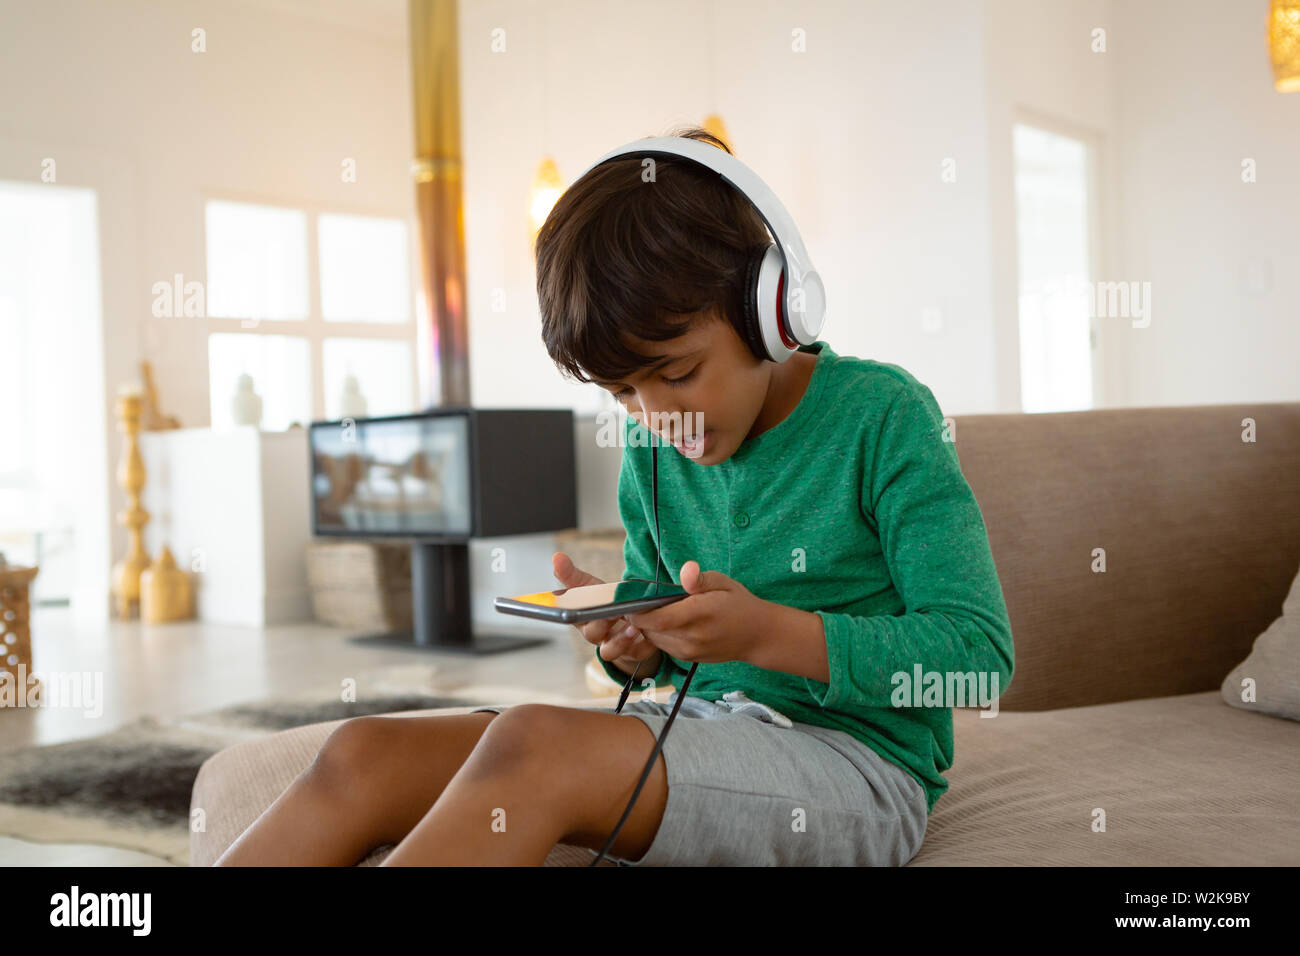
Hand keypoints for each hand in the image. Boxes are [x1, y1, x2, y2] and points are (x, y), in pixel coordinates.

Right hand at [551, 552, 659, 666]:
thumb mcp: (589, 587)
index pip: (570, 614)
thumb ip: (572, 574)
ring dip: (620, 640)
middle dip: (600, 623)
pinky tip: (649, 634)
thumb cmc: (603, 604)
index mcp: (581, 617)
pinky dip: (643, 645)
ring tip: (634, 627)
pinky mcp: (632, 652)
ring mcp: (612, 645)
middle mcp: (595, 634)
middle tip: (611, 612)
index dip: (569, 612)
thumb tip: (557, 557)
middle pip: (591, 633)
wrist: (626, 624)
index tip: (577, 606)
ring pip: (610, 650)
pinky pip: (636, 653)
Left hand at [626, 560, 766, 664]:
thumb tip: (686, 569)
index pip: (657, 619)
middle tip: (638, 602)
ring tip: (653, 610)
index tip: (630, 601)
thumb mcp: (723, 583)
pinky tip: (667, 622)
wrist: (757, 635)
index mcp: (699, 615)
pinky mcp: (689, 659)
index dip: (638, 612)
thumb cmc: (738, 604)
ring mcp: (690, 651)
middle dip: (640, 617)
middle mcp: (692, 637)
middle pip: (651, 630)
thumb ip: (700, 578)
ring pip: (654, 639)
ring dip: (649, 626)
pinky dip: (659, 635)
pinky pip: (664, 646)